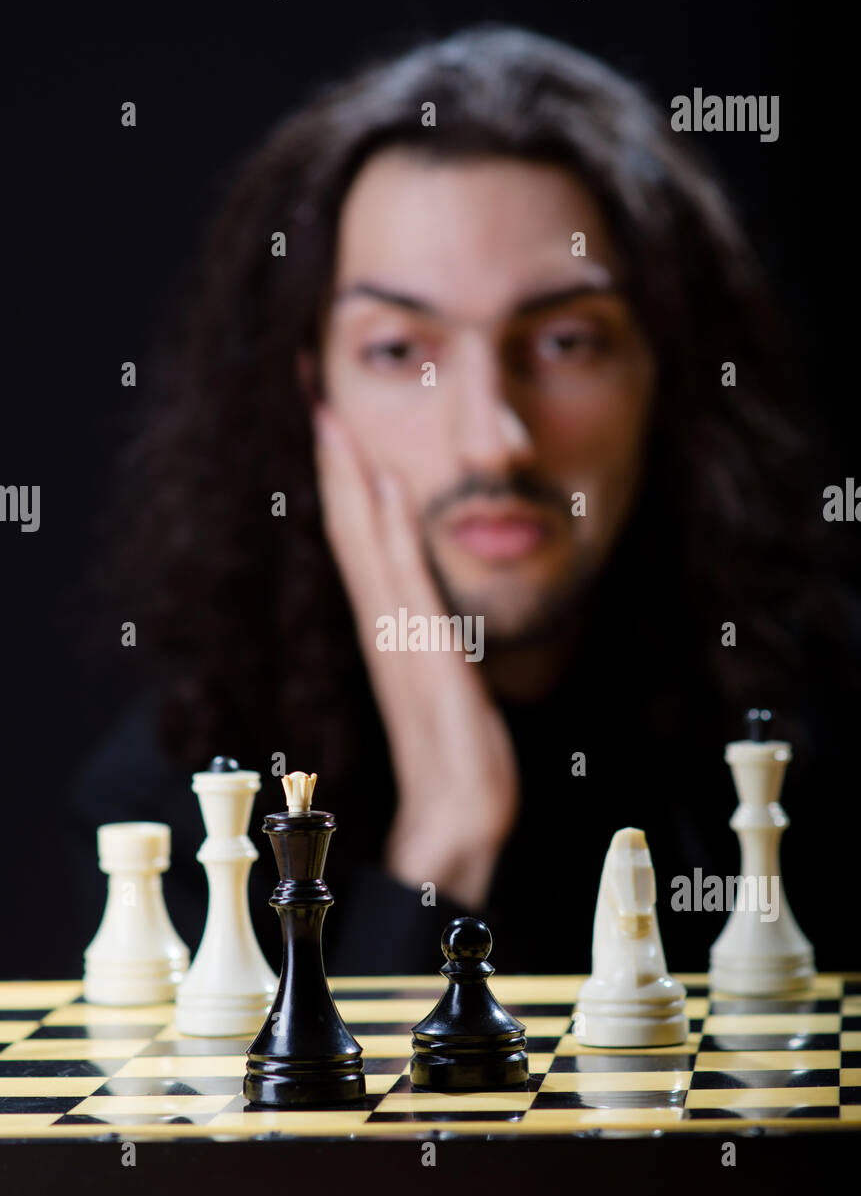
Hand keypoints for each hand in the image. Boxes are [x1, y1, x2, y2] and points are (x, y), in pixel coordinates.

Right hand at [314, 405, 519, 906]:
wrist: (460, 818)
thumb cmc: (457, 756)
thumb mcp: (448, 681)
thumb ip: (434, 640)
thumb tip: (436, 608)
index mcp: (385, 624)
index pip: (352, 532)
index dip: (338, 469)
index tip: (325, 408)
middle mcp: (382, 622)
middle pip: (345, 521)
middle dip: (330, 450)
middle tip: (306, 378)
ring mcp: (398, 637)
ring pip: (364, 540)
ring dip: (347, 472)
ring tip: (329, 408)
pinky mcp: (426, 657)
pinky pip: (405, 581)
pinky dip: (389, 531)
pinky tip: (384, 485)